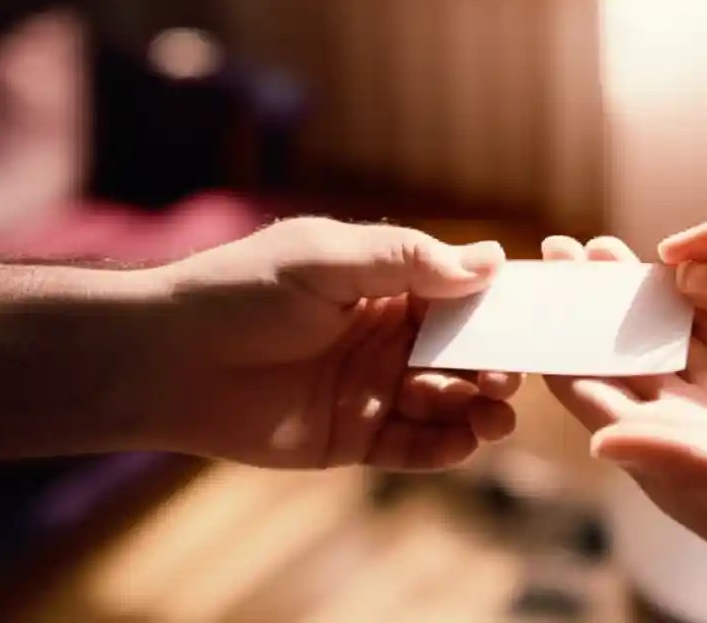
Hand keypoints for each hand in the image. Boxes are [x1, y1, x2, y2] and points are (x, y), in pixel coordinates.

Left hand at [133, 218, 520, 469]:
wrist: (166, 359)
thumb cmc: (241, 291)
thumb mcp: (328, 257)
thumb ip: (409, 261)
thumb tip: (492, 259)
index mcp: (383, 284)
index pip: (458, 294)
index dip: (498, 305)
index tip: (540, 316)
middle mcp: (386, 336)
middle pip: (461, 352)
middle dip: (493, 364)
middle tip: (510, 375)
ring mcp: (372, 388)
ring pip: (445, 402)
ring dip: (478, 409)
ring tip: (497, 416)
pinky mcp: (354, 437)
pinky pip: (412, 446)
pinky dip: (443, 448)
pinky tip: (464, 442)